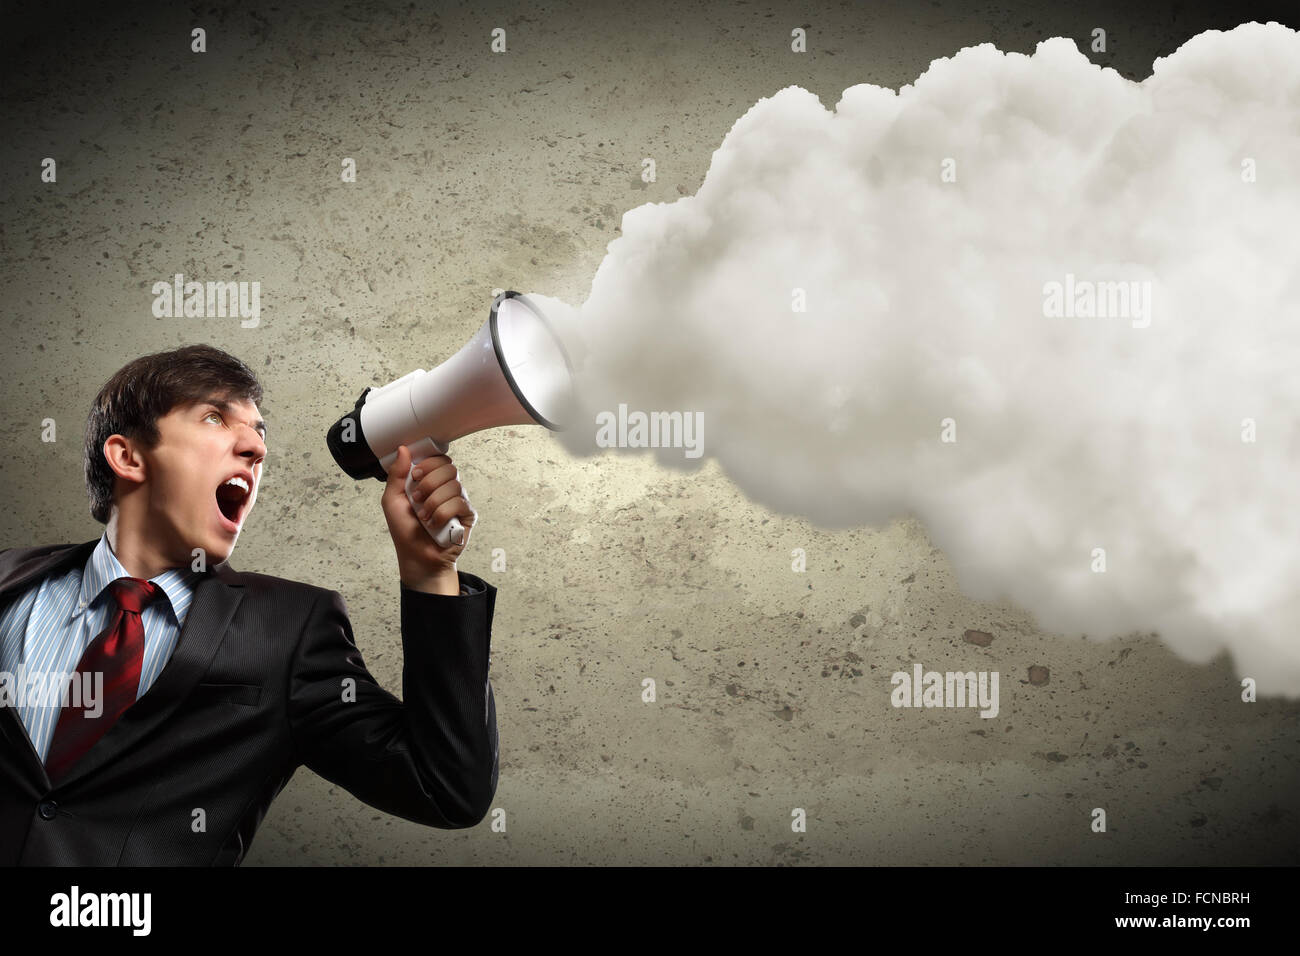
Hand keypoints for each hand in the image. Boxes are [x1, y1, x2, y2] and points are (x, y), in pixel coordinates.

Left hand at [381, 445, 476, 593]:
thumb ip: (396, 474)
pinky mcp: (468, 514)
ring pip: (453, 485)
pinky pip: (459, 503)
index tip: (414, 475)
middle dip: (428, 482)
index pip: (438, 459)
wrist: (417, 557)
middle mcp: (446, 488)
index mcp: (430, 481)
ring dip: (433, 502)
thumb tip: (403, 449)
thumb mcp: (392, 500)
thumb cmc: (405, 531)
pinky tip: (435, 524)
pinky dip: (442, 514)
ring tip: (424, 516)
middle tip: (417, 498)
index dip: (427, 463)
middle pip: (448, 468)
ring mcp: (459, 500)